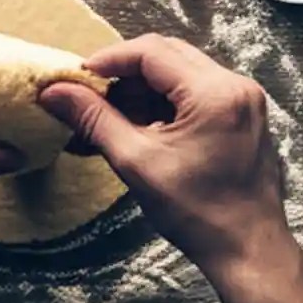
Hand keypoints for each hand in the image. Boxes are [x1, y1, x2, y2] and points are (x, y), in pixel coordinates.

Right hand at [40, 34, 285, 277]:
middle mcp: (236, 85)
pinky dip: (165, 104)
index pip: (151, 51)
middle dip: (125, 75)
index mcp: (214, 93)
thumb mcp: (136, 162)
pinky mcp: (245, 115)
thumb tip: (54, 91)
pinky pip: (197, 92)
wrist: (249, 251)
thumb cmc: (196, 212)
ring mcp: (245, 100)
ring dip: (143, 91)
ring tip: (114, 122)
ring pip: (181, 73)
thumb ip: (94, 119)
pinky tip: (142, 130)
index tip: (77, 79)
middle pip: (168, 56)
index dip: (109, 59)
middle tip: (93, 100)